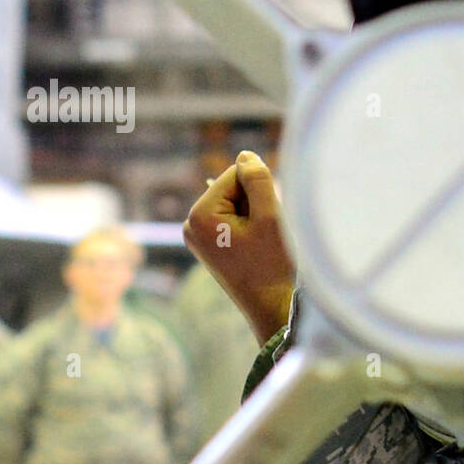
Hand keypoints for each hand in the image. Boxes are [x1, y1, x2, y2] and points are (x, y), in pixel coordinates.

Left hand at [183, 151, 296, 343]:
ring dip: (257, 216)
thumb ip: (257, 179)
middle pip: (233, 189)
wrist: (272, 308)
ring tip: (262, 245)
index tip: (266, 224)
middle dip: (257, 204)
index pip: (235, 175)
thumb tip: (244, 155)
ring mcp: (198, 236)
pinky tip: (257, 248)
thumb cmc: (272, 265)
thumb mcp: (269, 217)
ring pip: (237, 204)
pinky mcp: (209, 245)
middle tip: (265, 237)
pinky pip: (234, 220)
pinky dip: (252, 227)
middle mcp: (190, 224)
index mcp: (199, 215)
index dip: (261, 193)